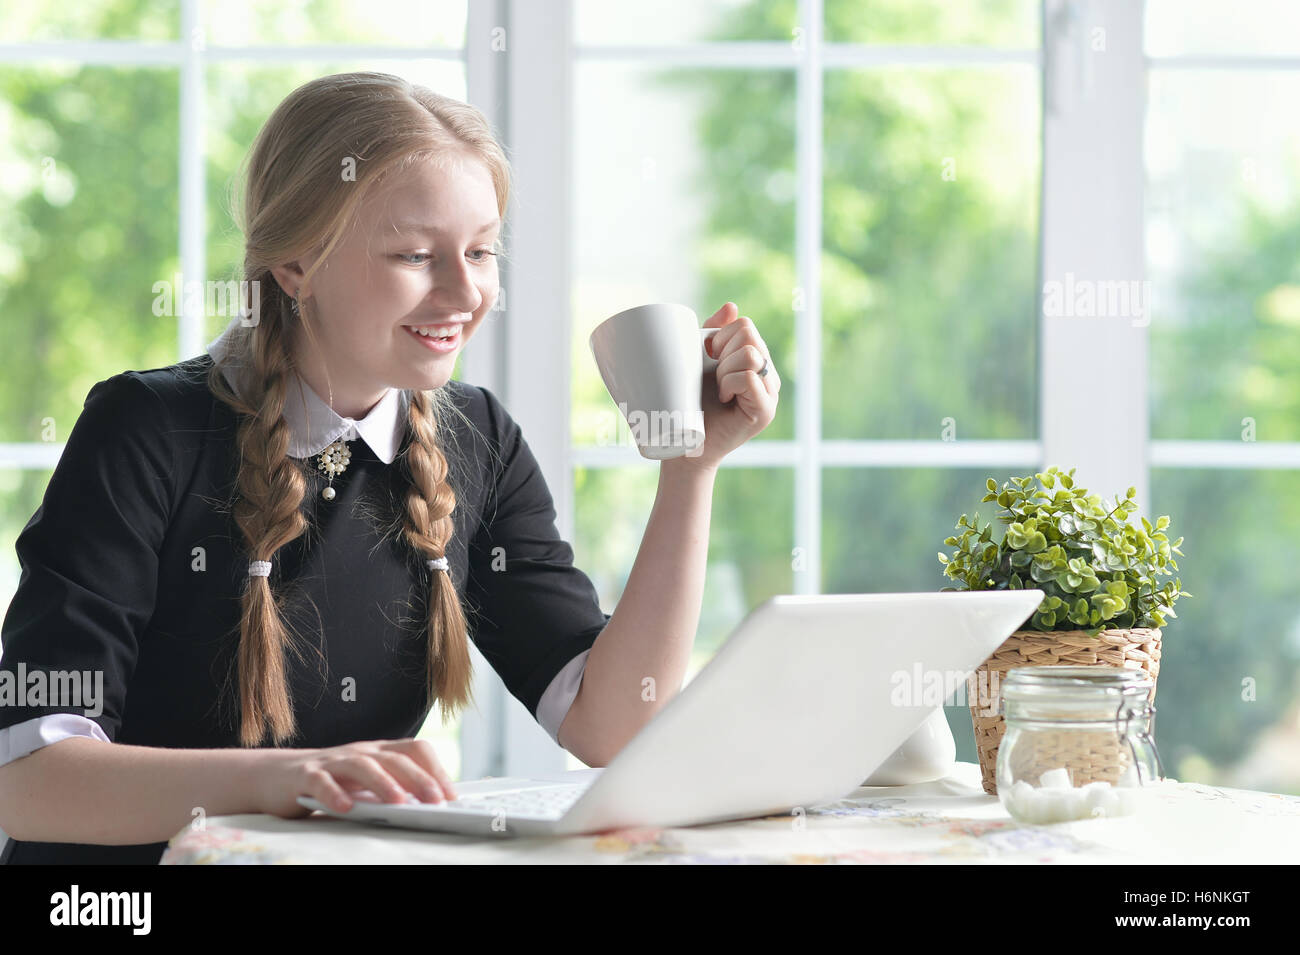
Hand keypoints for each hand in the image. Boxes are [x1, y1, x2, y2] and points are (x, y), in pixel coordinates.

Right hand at [256, 738, 457, 816]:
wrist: (275, 776)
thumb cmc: (329, 781)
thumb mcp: (365, 784)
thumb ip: (390, 790)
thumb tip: (428, 807)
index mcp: (378, 752)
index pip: (414, 750)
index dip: (435, 770)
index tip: (451, 796)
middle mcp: (359, 752)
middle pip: (393, 758)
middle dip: (418, 779)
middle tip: (436, 801)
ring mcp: (332, 761)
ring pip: (361, 765)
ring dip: (382, 783)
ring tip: (398, 803)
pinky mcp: (305, 776)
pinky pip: (321, 781)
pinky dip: (334, 793)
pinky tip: (346, 807)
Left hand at [673, 302, 779, 471]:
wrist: (684, 445)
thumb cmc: (689, 404)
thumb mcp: (698, 360)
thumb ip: (714, 332)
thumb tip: (732, 306)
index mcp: (755, 360)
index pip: (745, 325)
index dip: (721, 337)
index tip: (708, 358)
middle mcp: (768, 374)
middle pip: (749, 335)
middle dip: (723, 352)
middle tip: (714, 378)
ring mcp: (770, 393)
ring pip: (751, 355)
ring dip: (725, 370)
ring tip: (720, 390)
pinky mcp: (766, 410)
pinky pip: (749, 377)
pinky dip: (730, 383)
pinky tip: (725, 399)